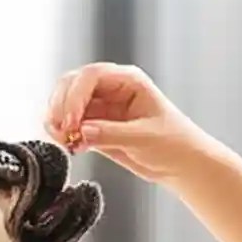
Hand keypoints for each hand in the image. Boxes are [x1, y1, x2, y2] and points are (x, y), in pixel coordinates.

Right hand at [44, 62, 213, 184]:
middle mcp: (111, 88)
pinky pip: (70, 125)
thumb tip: (80, 132)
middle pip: (71, 84)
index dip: (75, 96)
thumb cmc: (175, 144)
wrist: (183, 165)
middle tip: (61, 132)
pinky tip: (71, 146)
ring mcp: (101, 107)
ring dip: (58, 121)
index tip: (70, 122)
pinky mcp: (95, 127)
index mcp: (127, 80)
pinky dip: (64, 134)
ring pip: (65, 104)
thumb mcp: (144, 138)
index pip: (91, 76)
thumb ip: (110, 134)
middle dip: (61, 106)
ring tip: (65, 141)